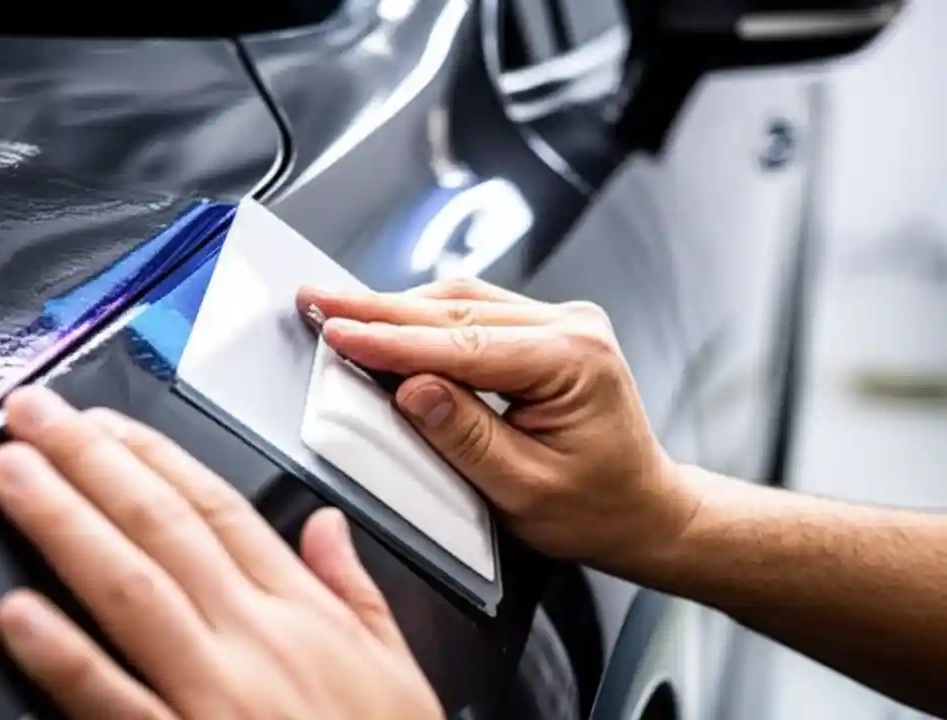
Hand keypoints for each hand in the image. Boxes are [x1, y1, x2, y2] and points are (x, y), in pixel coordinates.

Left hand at [0, 387, 441, 719]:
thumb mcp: (396, 668)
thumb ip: (355, 588)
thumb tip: (327, 526)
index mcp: (299, 613)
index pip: (217, 508)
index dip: (153, 456)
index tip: (103, 422)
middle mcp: (252, 640)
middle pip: (160, 527)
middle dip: (91, 461)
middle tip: (32, 415)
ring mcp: (214, 695)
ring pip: (129, 588)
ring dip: (64, 524)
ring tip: (12, 475)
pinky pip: (114, 701)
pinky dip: (64, 657)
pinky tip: (17, 616)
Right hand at [298, 278, 699, 572]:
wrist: (644, 509)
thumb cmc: (595, 508)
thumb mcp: (524, 490)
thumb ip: (465, 437)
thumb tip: (411, 389)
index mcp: (572, 361)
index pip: (461, 344)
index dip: (390, 340)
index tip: (337, 332)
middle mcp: (570, 327)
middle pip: (455, 311)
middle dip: (378, 308)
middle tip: (319, 299)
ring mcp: (560, 322)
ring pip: (461, 302)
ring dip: (397, 306)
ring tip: (340, 306)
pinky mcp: (545, 329)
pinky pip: (475, 312)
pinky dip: (425, 317)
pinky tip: (388, 317)